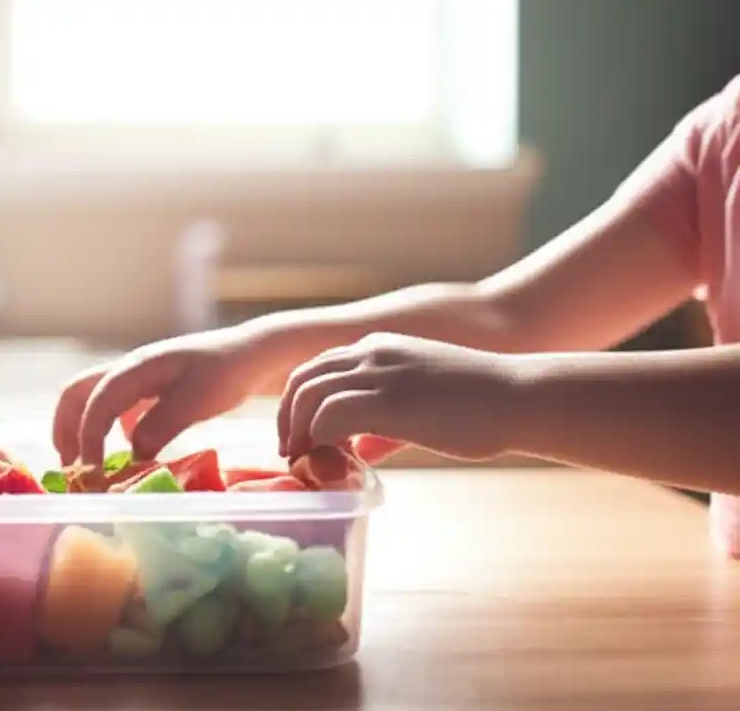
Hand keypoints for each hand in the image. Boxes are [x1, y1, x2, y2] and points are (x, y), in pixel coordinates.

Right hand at [53, 327, 274, 464]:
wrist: (251, 355)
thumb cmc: (226, 373)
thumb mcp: (195, 402)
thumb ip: (160, 426)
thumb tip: (131, 455)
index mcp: (136, 368)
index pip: (96, 402)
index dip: (88, 438)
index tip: (90, 471)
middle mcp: (128, 370)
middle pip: (77, 393)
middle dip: (66, 428)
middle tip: (71, 466)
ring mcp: (136, 379)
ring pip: (91, 399)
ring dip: (81, 429)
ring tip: (85, 464)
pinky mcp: (148, 391)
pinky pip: (115, 409)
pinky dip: (107, 431)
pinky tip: (123, 454)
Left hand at [278, 333, 518, 460]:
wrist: (519, 398)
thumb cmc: (481, 406)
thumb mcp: (422, 405)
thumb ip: (385, 426)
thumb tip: (361, 451)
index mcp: (379, 347)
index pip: (318, 366)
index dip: (299, 400)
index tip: (298, 433)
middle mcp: (372, 352)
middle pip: (303, 378)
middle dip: (288, 415)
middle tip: (288, 450)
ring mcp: (378, 374)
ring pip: (308, 395)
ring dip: (298, 430)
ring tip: (300, 459)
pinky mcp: (386, 402)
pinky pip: (329, 417)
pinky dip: (318, 439)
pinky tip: (327, 459)